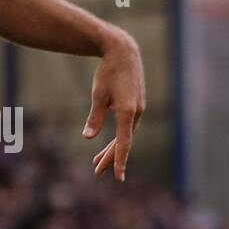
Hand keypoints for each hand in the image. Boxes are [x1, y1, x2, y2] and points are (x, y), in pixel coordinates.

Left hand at [84, 30, 145, 181]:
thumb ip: (95, 117)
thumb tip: (88, 137)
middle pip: (124, 141)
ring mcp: (139, 109)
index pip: (124, 143)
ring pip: (126, 134)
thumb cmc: (108, 71)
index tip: (118, 177)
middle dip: (110, 157)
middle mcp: (137, 113)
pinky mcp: (137, 105)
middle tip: (96, 172)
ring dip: (112, 148)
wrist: (123, 51)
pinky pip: (127, 126)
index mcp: (128, 112)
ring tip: (97, 162)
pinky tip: (108, 143)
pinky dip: (118, 136)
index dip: (119, 160)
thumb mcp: (97, 94)